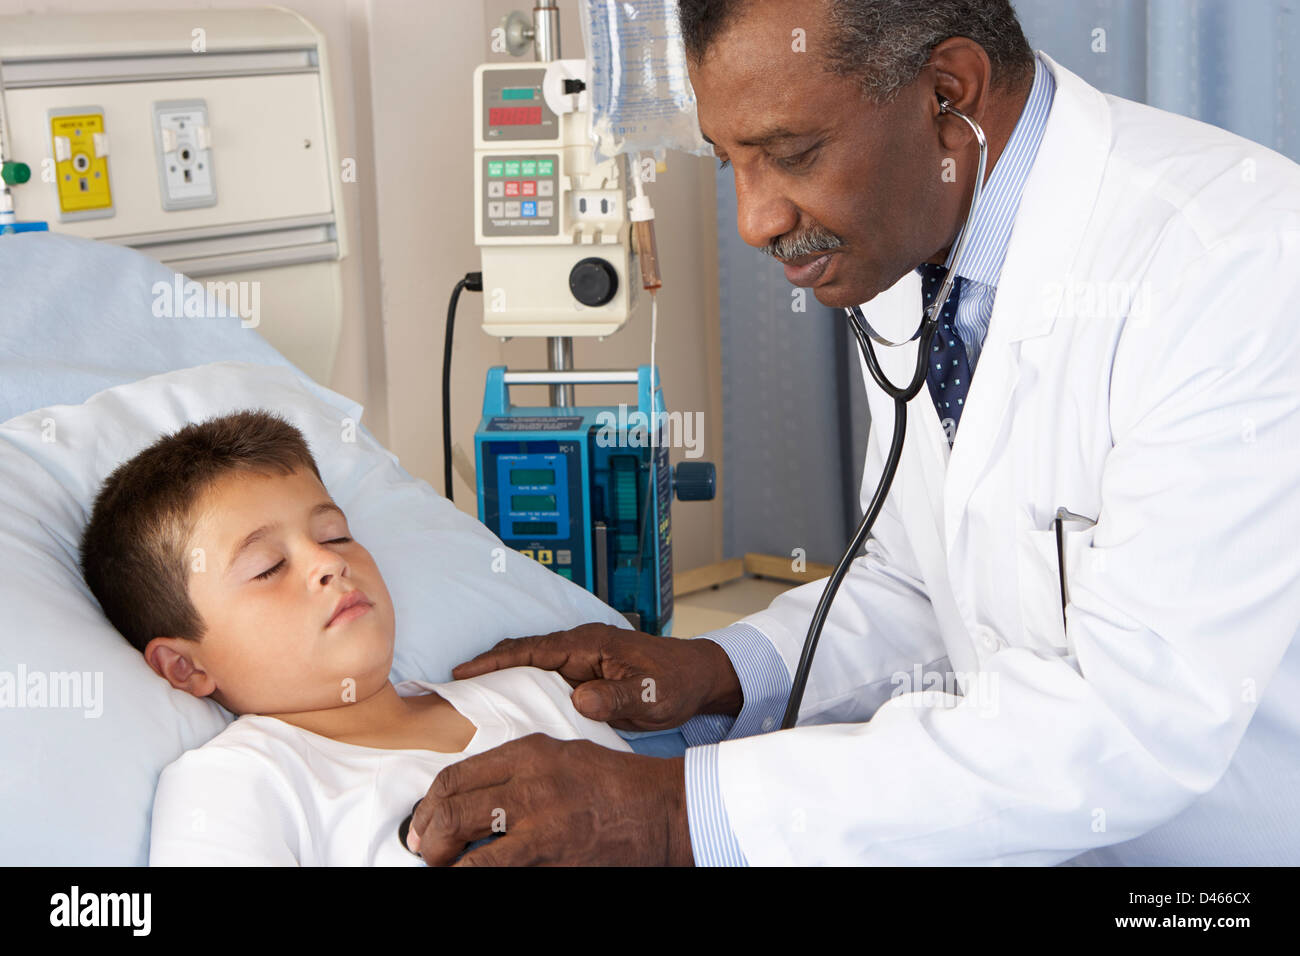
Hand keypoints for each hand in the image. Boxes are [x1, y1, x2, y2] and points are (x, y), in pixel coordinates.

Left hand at [407, 734, 692, 865]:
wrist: (663, 811)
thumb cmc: (615, 782)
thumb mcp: (562, 754)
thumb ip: (516, 768)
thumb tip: (469, 793)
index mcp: (530, 754)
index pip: (455, 778)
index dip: (429, 804)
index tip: (424, 818)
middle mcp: (531, 789)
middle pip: (451, 814)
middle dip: (427, 837)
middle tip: (423, 849)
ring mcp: (543, 831)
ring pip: (469, 858)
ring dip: (447, 865)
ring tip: (444, 868)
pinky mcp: (553, 864)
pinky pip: (500, 874)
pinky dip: (479, 876)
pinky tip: (474, 875)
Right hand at [452, 621, 741, 731]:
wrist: (696, 678)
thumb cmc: (675, 683)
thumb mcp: (650, 694)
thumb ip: (617, 695)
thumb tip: (581, 698)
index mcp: (589, 644)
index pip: (532, 649)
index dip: (495, 660)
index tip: (462, 671)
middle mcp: (579, 647)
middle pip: (521, 653)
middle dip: (484, 665)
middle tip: (448, 685)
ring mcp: (579, 660)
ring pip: (528, 665)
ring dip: (498, 676)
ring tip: (463, 697)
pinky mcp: (583, 675)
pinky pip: (542, 678)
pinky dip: (518, 685)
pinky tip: (504, 705)